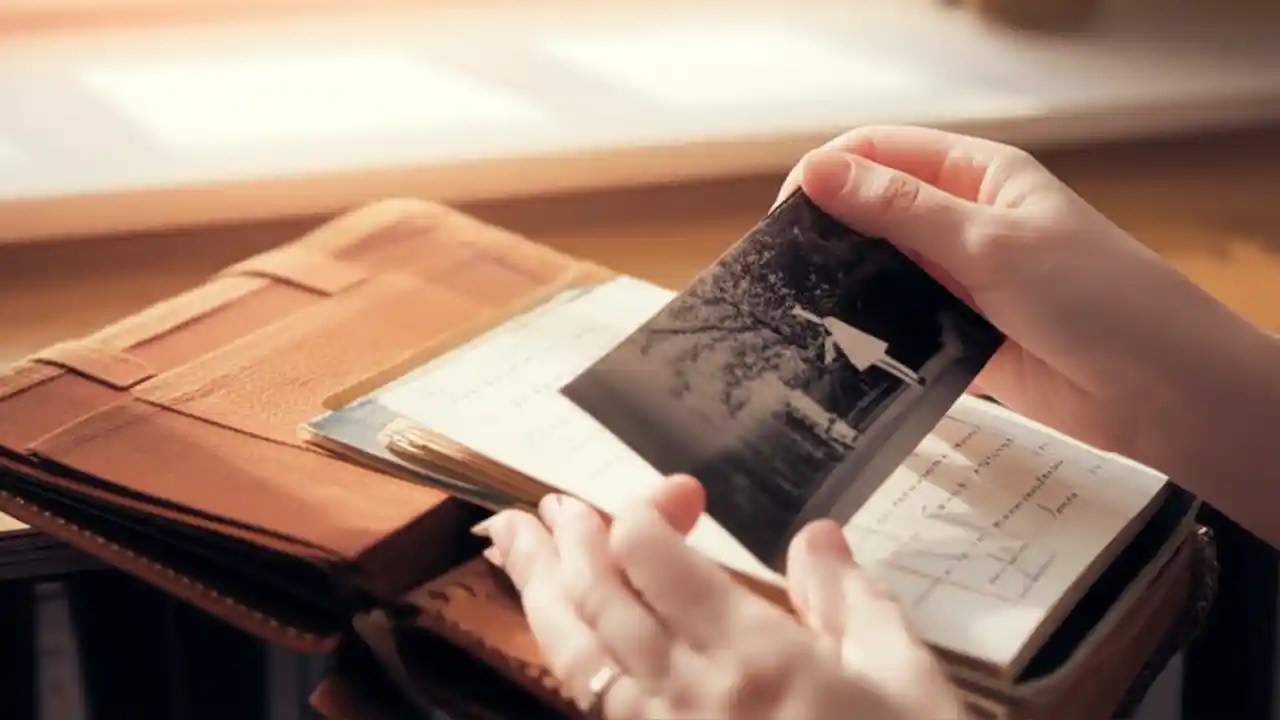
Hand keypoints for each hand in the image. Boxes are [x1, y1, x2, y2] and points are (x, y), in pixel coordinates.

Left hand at [475, 475, 965, 719]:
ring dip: (541, 588)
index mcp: (756, 657)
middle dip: (570, 541)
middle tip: (556, 505)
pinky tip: (560, 626)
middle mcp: (692, 694)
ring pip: (576, 653)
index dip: (647, 510)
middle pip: (599, 600)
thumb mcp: (908, 681)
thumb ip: (852, 601)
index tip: (681, 494)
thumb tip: (816, 537)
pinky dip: (564, 651)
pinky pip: (592, 703)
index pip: (654, 561)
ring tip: (512, 540)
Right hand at [776, 126, 1279, 543]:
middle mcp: (962, 222)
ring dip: (845, 286)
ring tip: (794, 310)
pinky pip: (899, 326)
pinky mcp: (958, 336)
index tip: (783, 216)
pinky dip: (870, 333)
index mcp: (976, 175)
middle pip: (873, 211)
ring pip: (881, 272)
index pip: (881, 153)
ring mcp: (960, 280)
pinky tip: (836, 347)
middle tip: (779, 269)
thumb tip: (818, 172)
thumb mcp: (990, 242)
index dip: (828, 173)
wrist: (1159, 389)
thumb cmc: (1097, 296)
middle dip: (827, 232)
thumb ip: (901, 210)